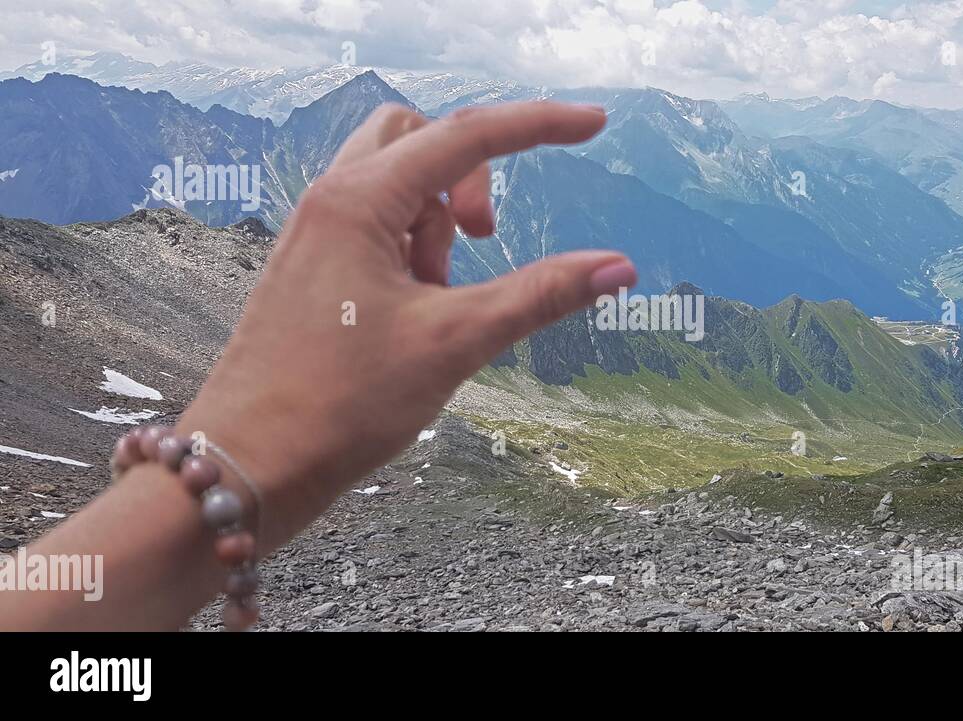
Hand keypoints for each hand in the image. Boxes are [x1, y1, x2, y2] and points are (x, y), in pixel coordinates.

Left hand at [175, 102, 636, 544]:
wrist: (250, 462)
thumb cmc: (338, 404)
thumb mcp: (455, 343)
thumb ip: (540, 295)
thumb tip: (617, 268)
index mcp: (359, 202)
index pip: (467, 136)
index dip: (539, 125)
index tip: (593, 123)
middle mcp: (331, 201)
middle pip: (420, 137)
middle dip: (470, 176)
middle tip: (486, 239)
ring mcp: (317, 232)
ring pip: (397, 180)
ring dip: (437, 219)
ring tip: (436, 295)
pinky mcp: (314, 266)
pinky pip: (376, 223)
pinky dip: (412, 246)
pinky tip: (415, 308)